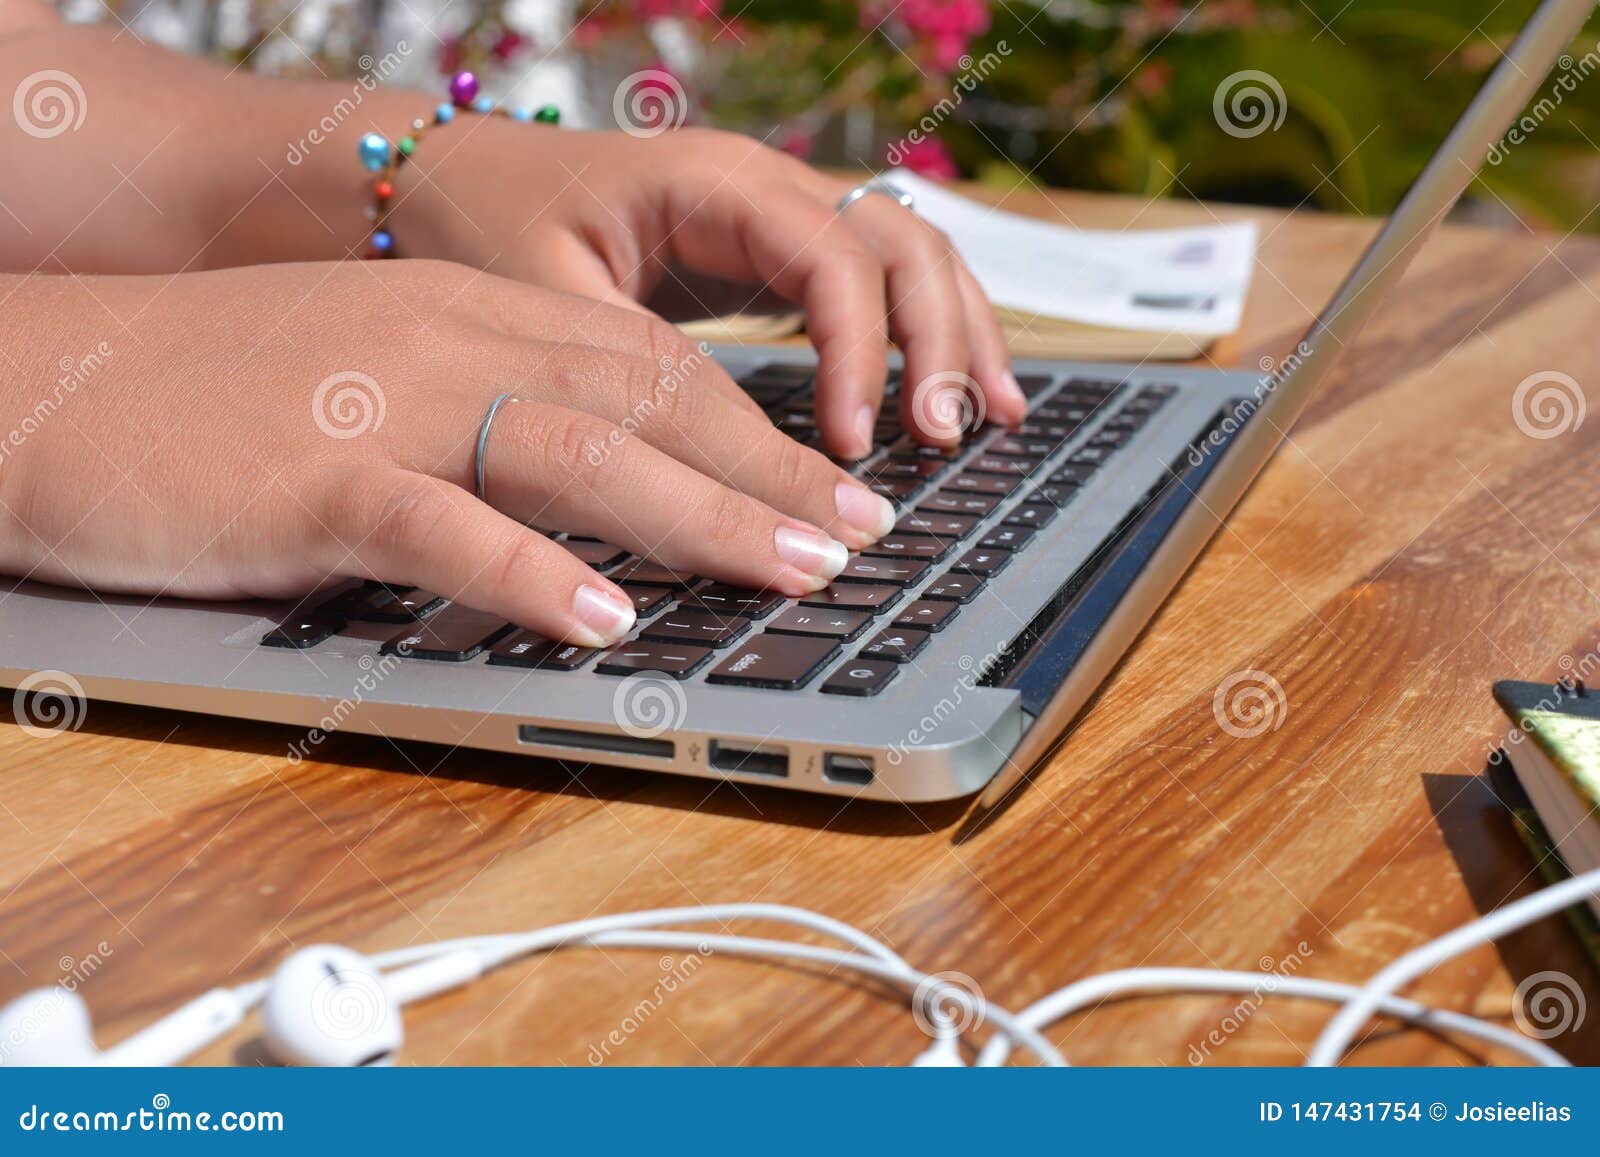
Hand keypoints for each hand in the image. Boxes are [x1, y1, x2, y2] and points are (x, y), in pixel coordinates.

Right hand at [0, 261, 897, 646]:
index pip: (652, 365)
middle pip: (649, 400)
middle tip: (862, 532)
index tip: (834, 488)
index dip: (759, 430)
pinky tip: (602, 618)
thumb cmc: (215, 394)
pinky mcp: (315, 480)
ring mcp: (385, 405)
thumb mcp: (380, 378)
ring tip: (795, 569)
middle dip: (771, 472)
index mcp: (473, 315)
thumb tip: (604, 507)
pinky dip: (532, 574)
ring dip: (704, 516)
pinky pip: (446, 527)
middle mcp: (451, 342)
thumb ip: (492, 424)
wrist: (46, 379)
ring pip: (581, 451)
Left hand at [393, 125, 1025, 457]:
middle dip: (938, 340)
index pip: (830, 257)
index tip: (852, 444)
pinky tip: (949, 395)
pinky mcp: (774, 256)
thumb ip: (625, 361)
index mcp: (712, 182)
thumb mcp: (537, 292)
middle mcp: (764, 186)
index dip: (859, 349)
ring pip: (910, 254)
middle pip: (900, 242)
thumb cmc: (483, 222)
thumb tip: (709, 453)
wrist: (453, 181)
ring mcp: (778, 216)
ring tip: (991, 420)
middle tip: (945, 438)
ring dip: (958, 333)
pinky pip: (878, 283)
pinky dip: (924, 336)